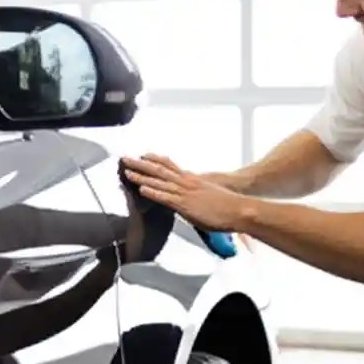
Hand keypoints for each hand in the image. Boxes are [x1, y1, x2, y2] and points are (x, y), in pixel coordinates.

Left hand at [121, 154, 249, 232]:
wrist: (239, 209)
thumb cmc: (227, 205)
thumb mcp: (208, 193)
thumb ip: (196, 192)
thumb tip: (190, 196)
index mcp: (191, 179)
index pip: (169, 166)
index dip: (154, 160)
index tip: (142, 154)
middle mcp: (186, 182)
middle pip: (159, 169)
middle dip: (140, 163)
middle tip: (125, 158)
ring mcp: (184, 192)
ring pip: (159, 181)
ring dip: (141, 176)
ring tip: (126, 170)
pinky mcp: (185, 205)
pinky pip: (165, 197)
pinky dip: (153, 192)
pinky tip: (141, 189)